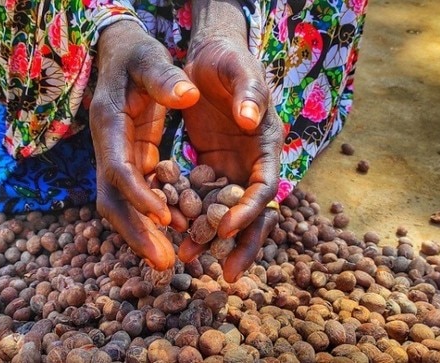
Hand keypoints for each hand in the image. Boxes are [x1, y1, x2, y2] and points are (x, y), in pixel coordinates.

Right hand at [91, 21, 199, 269]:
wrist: (120, 54)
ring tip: (168, 262)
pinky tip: (176, 232)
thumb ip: (165, 77)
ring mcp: (116, 157)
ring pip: (121, 205)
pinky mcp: (131, 160)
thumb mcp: (150, 58)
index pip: (118, 168)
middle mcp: (107, 146)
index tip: (163, 217)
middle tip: (163, 263)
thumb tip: (188, 94)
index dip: (138, 194)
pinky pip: (138, 196)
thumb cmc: (137, 54)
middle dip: (135, 232)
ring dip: (141, 233)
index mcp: (109, 123)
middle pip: (112, 199)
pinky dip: (153, 216)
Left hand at [177, 3, 282, 281]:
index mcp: (267, 145)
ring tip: (189, 258)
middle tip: (225, 273)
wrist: (208, 56)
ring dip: (211, 237)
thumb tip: (251, 119)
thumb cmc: (229, 60)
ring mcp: (231, 167)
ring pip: (225, 211)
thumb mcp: (240, 69)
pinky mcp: (210, 166)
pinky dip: (191, 216)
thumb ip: (249, 93)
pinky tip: (172, 232)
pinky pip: (201, 198)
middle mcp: (252, 163)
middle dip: (240, 243)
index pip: (264, 186)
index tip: (227, 227)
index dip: (249, 209)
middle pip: (252, 212)